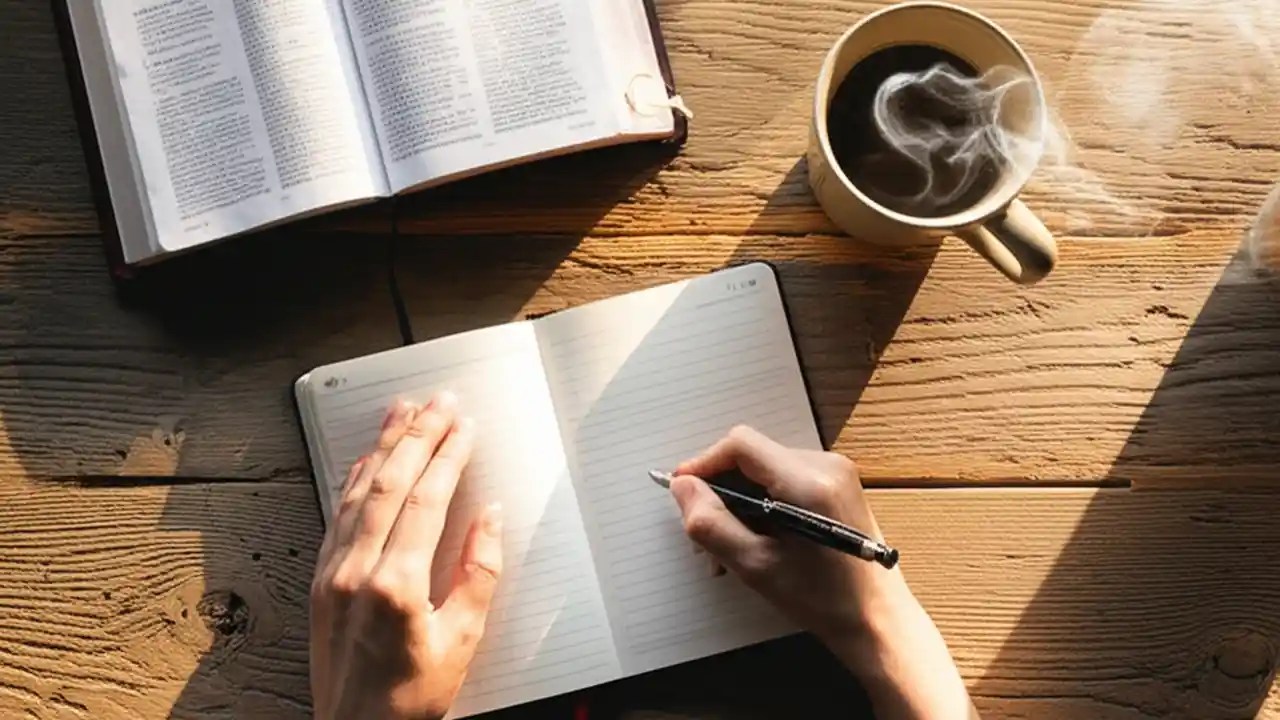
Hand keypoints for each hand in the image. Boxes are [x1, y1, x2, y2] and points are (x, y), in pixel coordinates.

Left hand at [310, 393, 502, 719]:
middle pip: (392, 482)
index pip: (427, 499)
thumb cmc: (410, 699)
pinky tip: (370, 457)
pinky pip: (339, 512)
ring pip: (360, 490)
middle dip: (419, 434)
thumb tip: (487, 519)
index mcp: (396, 585)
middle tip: (440, 400)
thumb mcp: (463, 642)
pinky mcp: (320, 579)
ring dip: (384, 444)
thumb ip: (478, 574)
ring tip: (403, 409)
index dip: (448, 455)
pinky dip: (357, 477)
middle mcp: (356, 570)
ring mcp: (332, 572)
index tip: (465, 425)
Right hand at [669, 425, 902, 639]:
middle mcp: (827, 466)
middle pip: (751, 457)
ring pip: (763, 469)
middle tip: (706, 536)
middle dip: (720, 491)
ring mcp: (835, 473)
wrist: (878, 620)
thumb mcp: (755, 566)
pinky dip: (761, 504)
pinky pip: (783, 479)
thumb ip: (711, 523)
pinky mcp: (836, 484)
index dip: (704, 463)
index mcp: (810, 483)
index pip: (741, 445)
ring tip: (730, 547)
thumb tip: (683, 488)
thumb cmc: (827, 601)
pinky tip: (756, 538)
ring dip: (739, 502)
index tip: (682, 490)